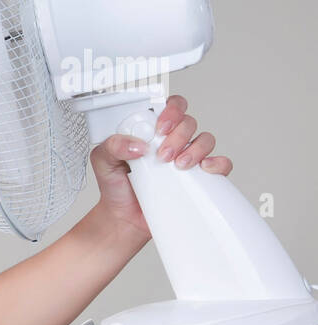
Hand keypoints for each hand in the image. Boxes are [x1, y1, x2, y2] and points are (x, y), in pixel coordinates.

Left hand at [92, 95, 234, 241]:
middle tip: (162, 155)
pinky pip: (220, 163)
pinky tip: (203, 169)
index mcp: (151, 130)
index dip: (171, 110)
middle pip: (189, 122)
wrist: (124, 217)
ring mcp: (188, 157)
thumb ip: (113, 145)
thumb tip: (138, 145)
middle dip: (178, 136)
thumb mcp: (102, 161)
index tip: (160, 127)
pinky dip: (217, 163)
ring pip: (206, 139)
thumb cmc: (116, 185)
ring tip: (176, 166)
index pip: (170, 107)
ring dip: (195, 149)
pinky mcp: (199, 177)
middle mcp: (172, 140)